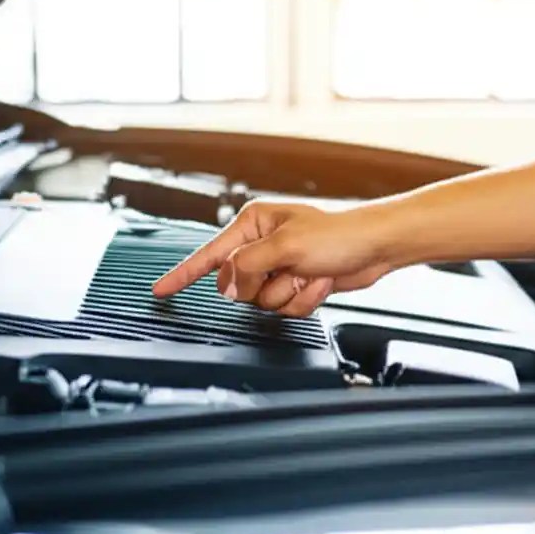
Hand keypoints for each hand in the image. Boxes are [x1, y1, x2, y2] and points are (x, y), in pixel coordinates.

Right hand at [151, 201, 392, 315]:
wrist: (375, 249)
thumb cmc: (338, 235)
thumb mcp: (286, 246)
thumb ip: (247, 266)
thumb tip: (228, 286)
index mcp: (252, 224)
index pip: (208, 254)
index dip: (182, 275)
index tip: (159, 291)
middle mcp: (260, 245)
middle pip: (236, 286)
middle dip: (264, 284)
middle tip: (288, 268)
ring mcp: (277, 267)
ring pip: (261, 301)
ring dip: (289, 293)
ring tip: (310, 273)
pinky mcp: (294, 285)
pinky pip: (284, 308)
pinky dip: (303, 300)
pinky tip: (320, 281)